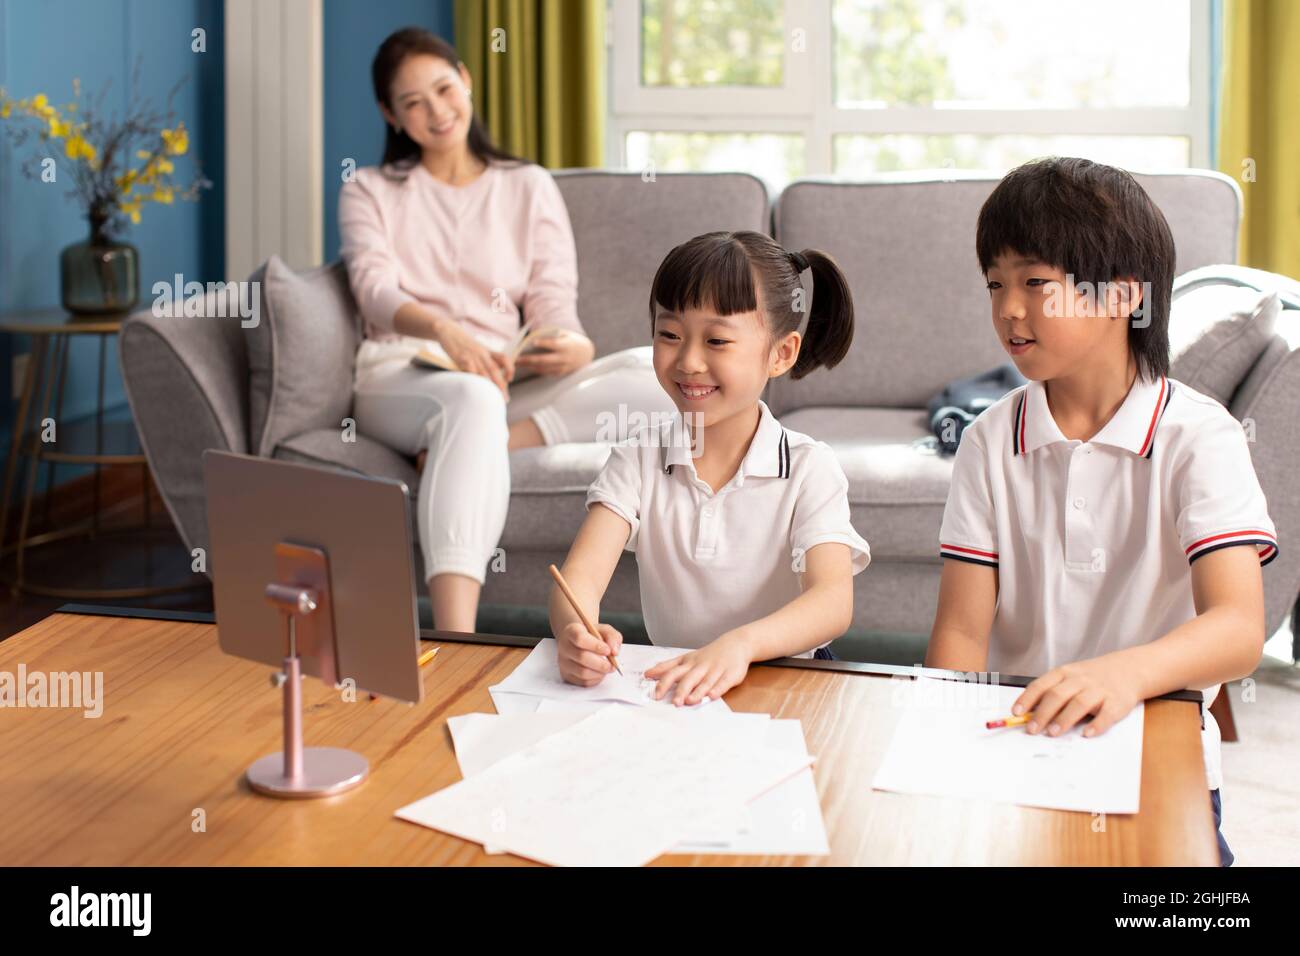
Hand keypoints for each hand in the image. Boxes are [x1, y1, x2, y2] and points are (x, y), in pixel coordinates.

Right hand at [434, 317, 512, 397]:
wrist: (448, 331)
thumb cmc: (462, 344)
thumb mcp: (477, 349)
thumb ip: (484, 360)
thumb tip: (489, 377)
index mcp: (487, 351)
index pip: (504, 358)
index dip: (510, 369)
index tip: (510, 380)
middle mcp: (482, 353)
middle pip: (495, 370)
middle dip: (501, 385)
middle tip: (505, 398)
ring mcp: (472, 355)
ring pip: (484, 372)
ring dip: (489, 386)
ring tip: (493, 398)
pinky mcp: (461, 357)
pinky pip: (469, 369)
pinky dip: (474, 378)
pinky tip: (476, 388)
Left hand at [514, 331, 593, 377]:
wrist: (585, 354)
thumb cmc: (570, 340)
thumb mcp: (565, 334)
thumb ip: (552, 334)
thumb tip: (533, 337)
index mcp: (566, 346)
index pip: (554, 344)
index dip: (544, 343)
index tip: (532, 342)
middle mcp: (565, 358)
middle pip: (545, 359)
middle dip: (529, 359)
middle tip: (517, 358)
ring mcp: (563, 367)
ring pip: (544, 368)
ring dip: (530, 366)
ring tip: (518, 363)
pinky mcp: (561, 373)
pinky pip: (546, 373)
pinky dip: (536, 370)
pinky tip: (527, 367)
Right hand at [556, 621, 623, 686]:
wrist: (578, 641)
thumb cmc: (592, 635)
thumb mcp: (604, 630)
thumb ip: (612, 637)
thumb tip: (614, 651)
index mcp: (572, 631)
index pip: (580, 639)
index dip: (595, 646)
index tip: (607, 650)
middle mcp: (564, 646)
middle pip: (581, 657)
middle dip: (601, 663)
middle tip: (612, 665)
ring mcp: (563, 662)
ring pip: (583, 672)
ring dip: (599, 673)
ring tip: (607, 668)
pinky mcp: (566, 675)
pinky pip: (583, 682)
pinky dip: (596, 679)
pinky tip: (600, 672)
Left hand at [643, 631, 752, 705]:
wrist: (735, 644)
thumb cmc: (707, 655)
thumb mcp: (686, 658)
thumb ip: (667, 666)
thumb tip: (648, 673)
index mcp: (688, 663)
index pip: (673, 672)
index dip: (663, 682)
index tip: (654, 693)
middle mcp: (700, 666)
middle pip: (688, 678)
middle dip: (681, 690)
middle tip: (674, 703)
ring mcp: (715, 670)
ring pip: (705, 681)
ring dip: (697, 692)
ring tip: (690, 701)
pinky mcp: (730, 674)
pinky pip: (723, 682)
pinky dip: (718, 689)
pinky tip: (712, 696)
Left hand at [1013, 654, 1142, 737]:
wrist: (1129, 669)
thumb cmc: (1092, 677)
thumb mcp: (1070, 676)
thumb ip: (1052, 691)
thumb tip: (1028, 713)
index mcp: (1065, 673)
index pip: (1041, 685)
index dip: (1027, 699)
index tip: (1016, 713)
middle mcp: (1080, 680)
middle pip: (1057, 695)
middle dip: (1042, 713)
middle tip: (1032, 729)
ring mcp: (1099, 690)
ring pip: (1079, 704)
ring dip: (1064, 719)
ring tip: (1052, 733)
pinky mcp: (1117, 702)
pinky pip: (1106, 714)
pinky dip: (1096, 725)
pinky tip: (1086, 734)